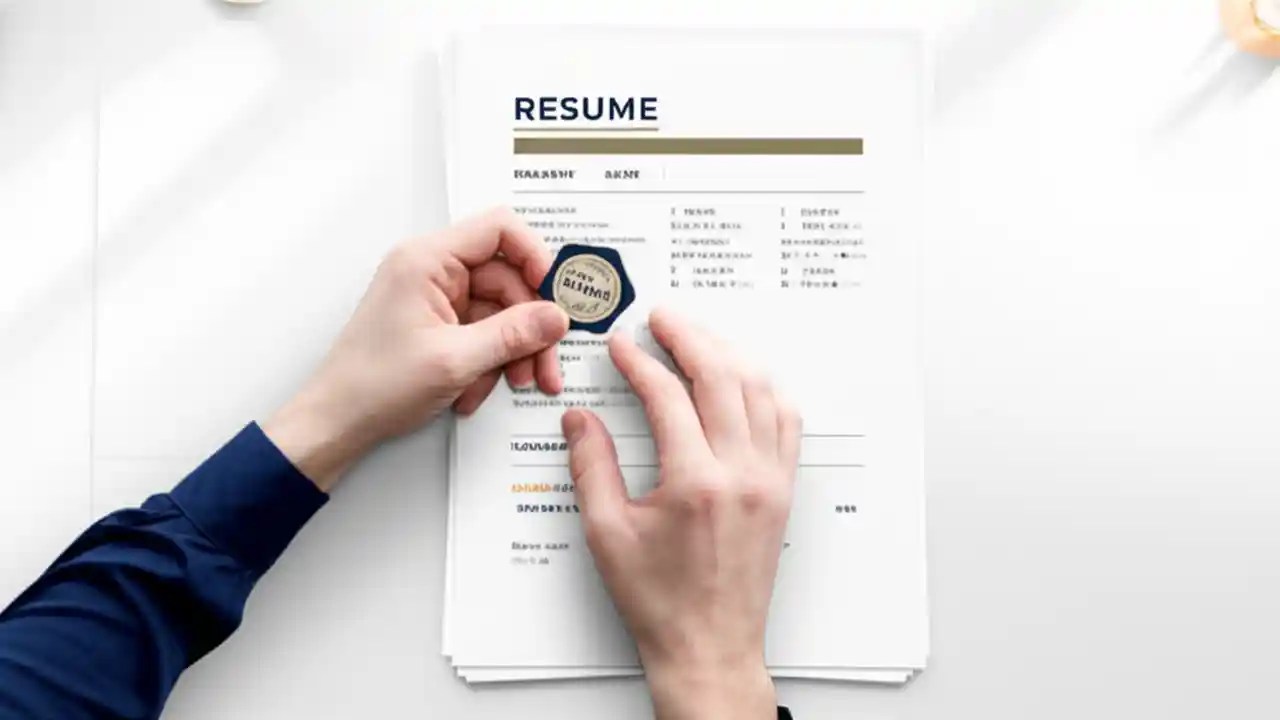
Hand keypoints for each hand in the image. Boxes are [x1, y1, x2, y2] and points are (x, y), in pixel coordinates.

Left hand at [266, 208, 568, 489]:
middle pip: (508, 280)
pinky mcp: (439, 325)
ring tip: (516, 381)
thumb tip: (556, 316)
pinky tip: (477, 390)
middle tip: (546, 362)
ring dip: (513, 350)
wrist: (337, 422)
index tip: (554, 294)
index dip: (535, 257)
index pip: (498, 230)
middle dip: (530, 326)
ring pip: (501, 312)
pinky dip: (490, 362)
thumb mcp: (455, 361)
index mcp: (427, 260)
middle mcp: (432, 272)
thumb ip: (513, 334)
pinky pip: (484, 334)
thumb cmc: (372, 385)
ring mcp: (436, 299)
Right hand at [562, 308, 800, 719]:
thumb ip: (591, 467)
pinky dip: (766, 388)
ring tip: (699, 337)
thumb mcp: (608, 533)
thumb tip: (578, 419)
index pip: (668, 396)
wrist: (709, 647)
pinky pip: (787, 421)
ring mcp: (770, 480)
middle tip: (662, 318)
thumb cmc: (660, 601)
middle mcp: (742, 475)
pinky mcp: (784, 490)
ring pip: (760, 390)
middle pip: (721, 377)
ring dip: (729, 354)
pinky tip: (746, 376)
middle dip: (689, 337)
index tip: (622, 346)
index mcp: (695, 484)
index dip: (640, 362)